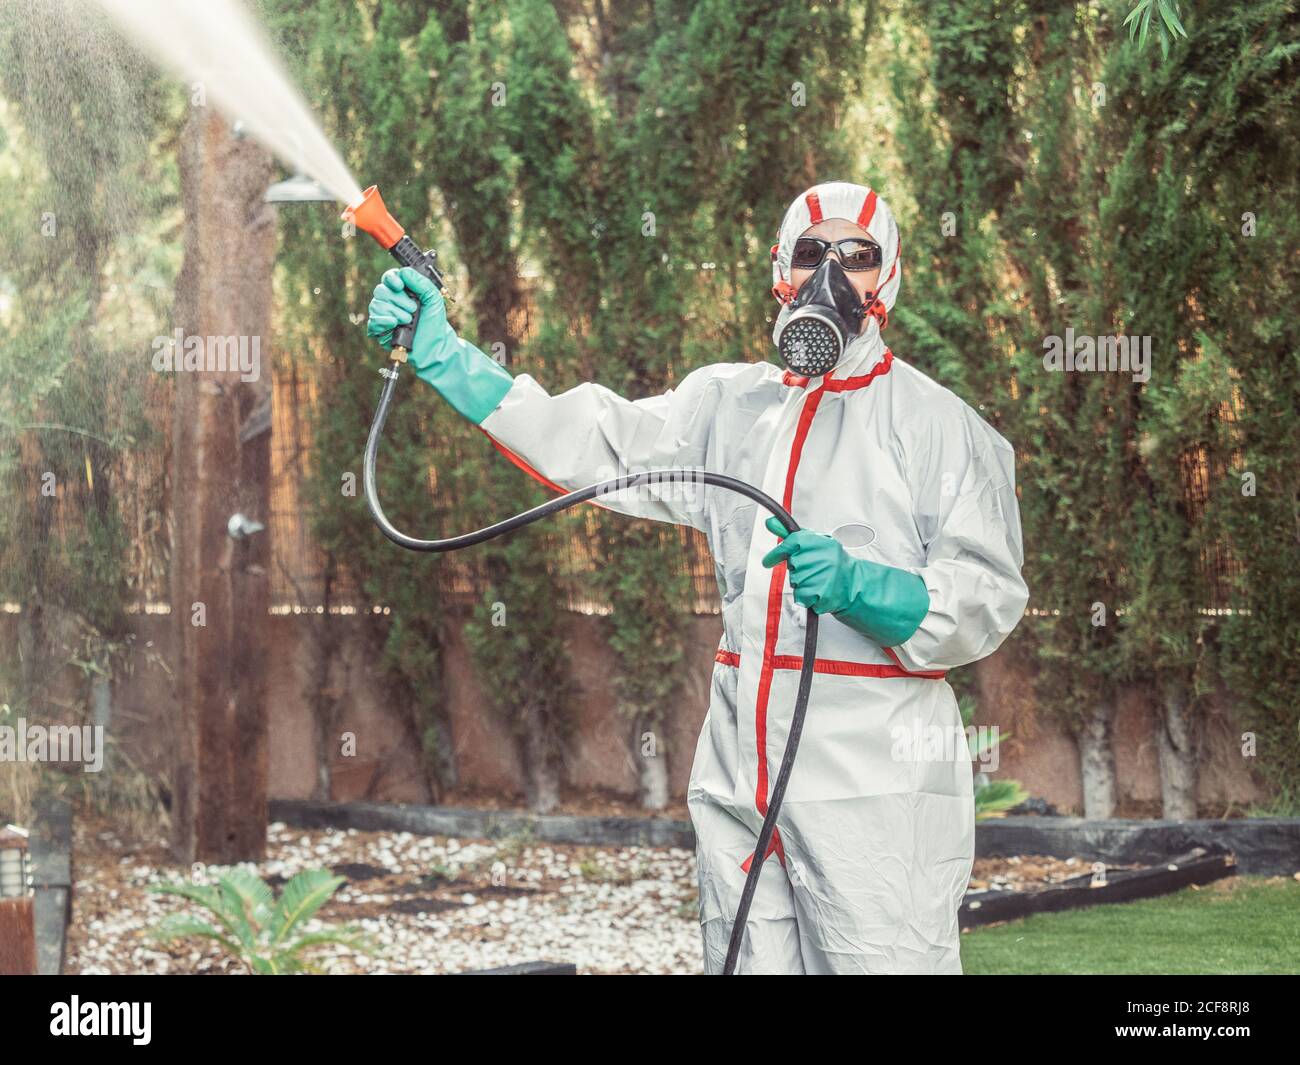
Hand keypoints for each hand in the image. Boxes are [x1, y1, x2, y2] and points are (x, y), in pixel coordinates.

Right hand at [366, 267, 451, 370]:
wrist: (435, 347)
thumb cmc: (434, 323)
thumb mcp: (433, 299)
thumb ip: (421, 283)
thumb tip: (404, 272)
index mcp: (403, 291)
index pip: (389, 278)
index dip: (392, 279)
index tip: (400, 286)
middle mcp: (391, 301)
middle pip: (381, 290)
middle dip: (398, 299)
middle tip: (413, 309)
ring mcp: (384, 316)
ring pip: (376, 305)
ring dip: (395, 312)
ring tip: (408, 320)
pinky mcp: (380, 331)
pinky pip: (372, 322)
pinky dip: (383, 321)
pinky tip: (394, 324)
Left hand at [761, 516, 929, 646]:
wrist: (853, 584)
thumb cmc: (832, 562)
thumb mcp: (814, 543)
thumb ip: (790, 535)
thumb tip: (770, 522)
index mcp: (819, 542)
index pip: (791, 543)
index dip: (776, 554)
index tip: (768, 561)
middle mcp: (820, 557)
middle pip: (792, 565)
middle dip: (798, 570)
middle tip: (814, 569)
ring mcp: (820, 575)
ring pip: (795, 581)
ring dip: (803, 583)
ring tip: (819, 579)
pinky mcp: (819, 593)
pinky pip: (800, 596)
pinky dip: (806, 596)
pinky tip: (819, 590)